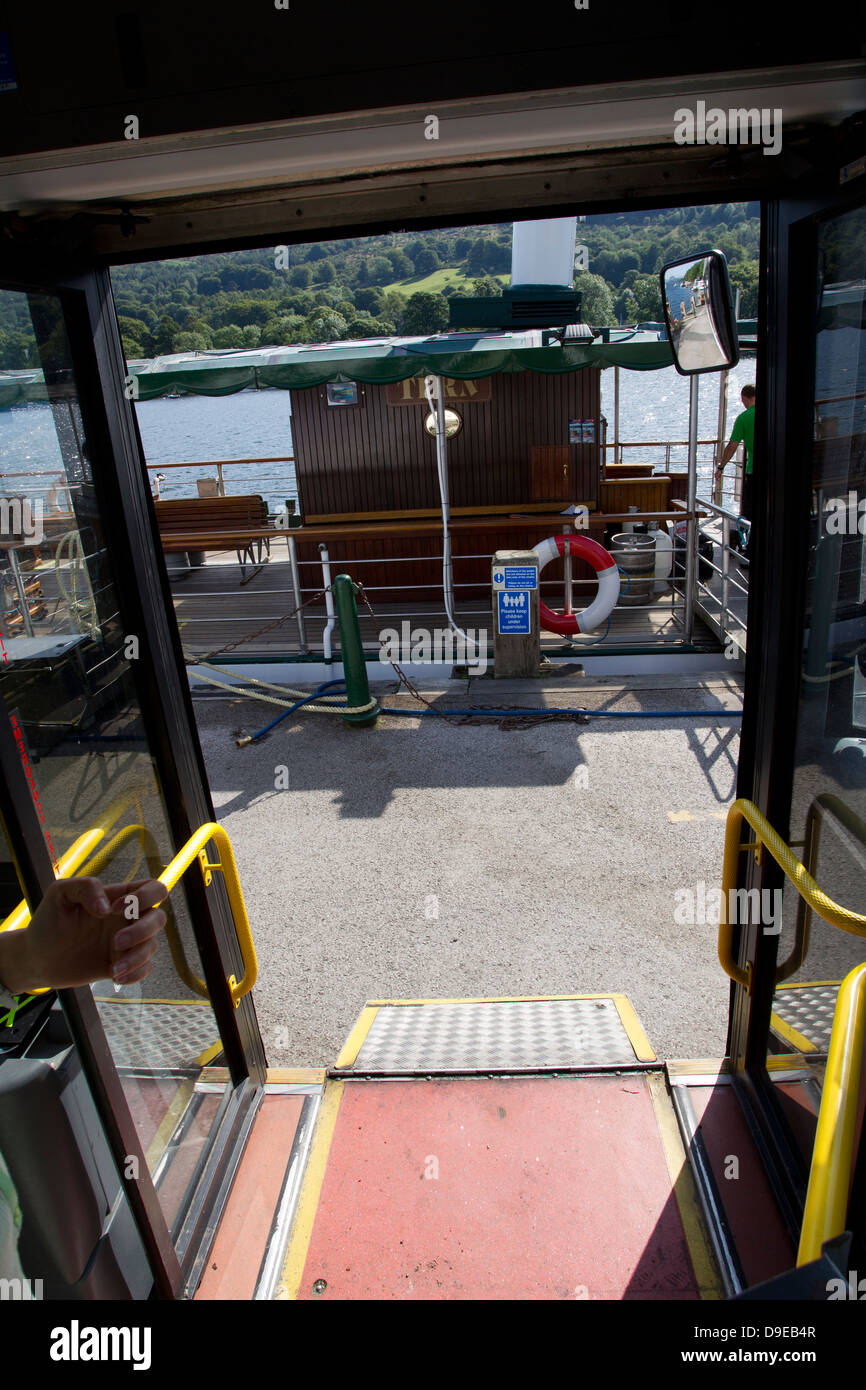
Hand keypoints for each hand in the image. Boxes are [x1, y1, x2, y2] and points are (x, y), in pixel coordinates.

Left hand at [0, 878, 167, 994]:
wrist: (37, 957)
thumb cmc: (49, 921)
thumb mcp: (60, 893)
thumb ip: (86, 887)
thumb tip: (106, 908)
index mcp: (118, 897)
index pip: (152, 888)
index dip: (144, 897)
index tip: (115, 909)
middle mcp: (127, 919)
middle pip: (159, 918)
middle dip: (142, 931)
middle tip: (115, 942)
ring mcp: (126, 943)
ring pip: (152, 946)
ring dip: (136, 957)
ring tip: (113, 969)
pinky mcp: (121, 964)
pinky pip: (145, 968)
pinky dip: (136, 973)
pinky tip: (116, 977)